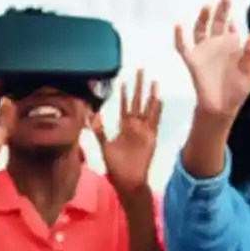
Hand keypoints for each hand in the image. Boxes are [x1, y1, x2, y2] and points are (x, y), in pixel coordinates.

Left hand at [94, 69, 162, 194]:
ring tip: (152, 81)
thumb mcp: (104, 146)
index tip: (124, 80)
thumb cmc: (116, 166)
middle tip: (141, 71)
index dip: (124, 93)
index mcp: (124, 127)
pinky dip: (156, 110)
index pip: (124, 105)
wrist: (127, 180)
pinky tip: (157, 99)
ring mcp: (144, 130)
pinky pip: (154, 121)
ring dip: (150, 95)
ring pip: (148, 108)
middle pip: (137, 101)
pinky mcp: (151, 137)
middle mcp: (135, 126)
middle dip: (139, 86)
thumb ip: (100, 131)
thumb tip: (92, 116)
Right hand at [173, 0, 249, 117]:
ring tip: (207, 6)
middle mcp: (217, 46)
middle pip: (217, 22)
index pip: (231, 25)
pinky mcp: (193, 61)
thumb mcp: (248, 70)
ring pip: (201, 30)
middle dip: (221, 8)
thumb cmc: (236, 89)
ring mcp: (204, 52)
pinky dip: (179, 37)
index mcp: (232, 46)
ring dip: (203, 18)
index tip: (230, 0)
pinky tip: (179, 26)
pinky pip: (183, 47)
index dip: (231, 14)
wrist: (223, 107)